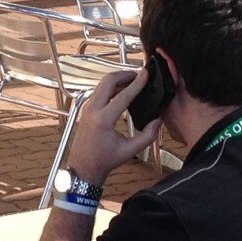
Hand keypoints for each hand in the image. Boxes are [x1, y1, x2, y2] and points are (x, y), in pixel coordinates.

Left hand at [66, 69, 163, 185]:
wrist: (83, 167)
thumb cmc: (104, 160)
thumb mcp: (130, 150)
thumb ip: (148, 135)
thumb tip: (158, 119)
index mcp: (103, 119)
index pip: (123, 95)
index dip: (137, 83)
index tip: (146, 73)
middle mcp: (92, 110)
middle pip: (109, 80)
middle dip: (125, 74)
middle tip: (139, 75)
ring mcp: (87, 108)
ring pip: (102, 83)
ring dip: (118, 79)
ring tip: (133, 81)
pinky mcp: (86, 109)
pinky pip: (99, 91)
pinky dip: (111, 86)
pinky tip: (122, 90)